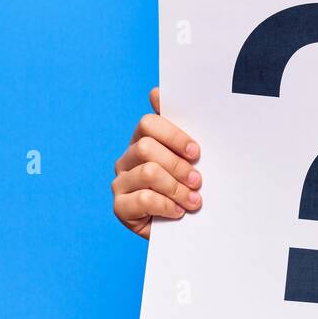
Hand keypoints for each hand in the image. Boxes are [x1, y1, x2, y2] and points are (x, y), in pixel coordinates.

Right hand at [111, 86, 202, 239]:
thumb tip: (156, 91)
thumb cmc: (186, 187)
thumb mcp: (189, 157)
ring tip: (194, 200)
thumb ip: (178, 126)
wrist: (183, 227)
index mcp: (142, 141)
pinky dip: (167, 205)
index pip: (148, 123)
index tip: (197, 152)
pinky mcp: (120, 207)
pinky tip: (178, 211)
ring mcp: (120, 182)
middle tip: (197, 180)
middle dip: (178, 165)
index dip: (174, 135)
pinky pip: (143, 199)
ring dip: (177, 188)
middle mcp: (127, 159)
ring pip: (148, 173)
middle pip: (147, 148)